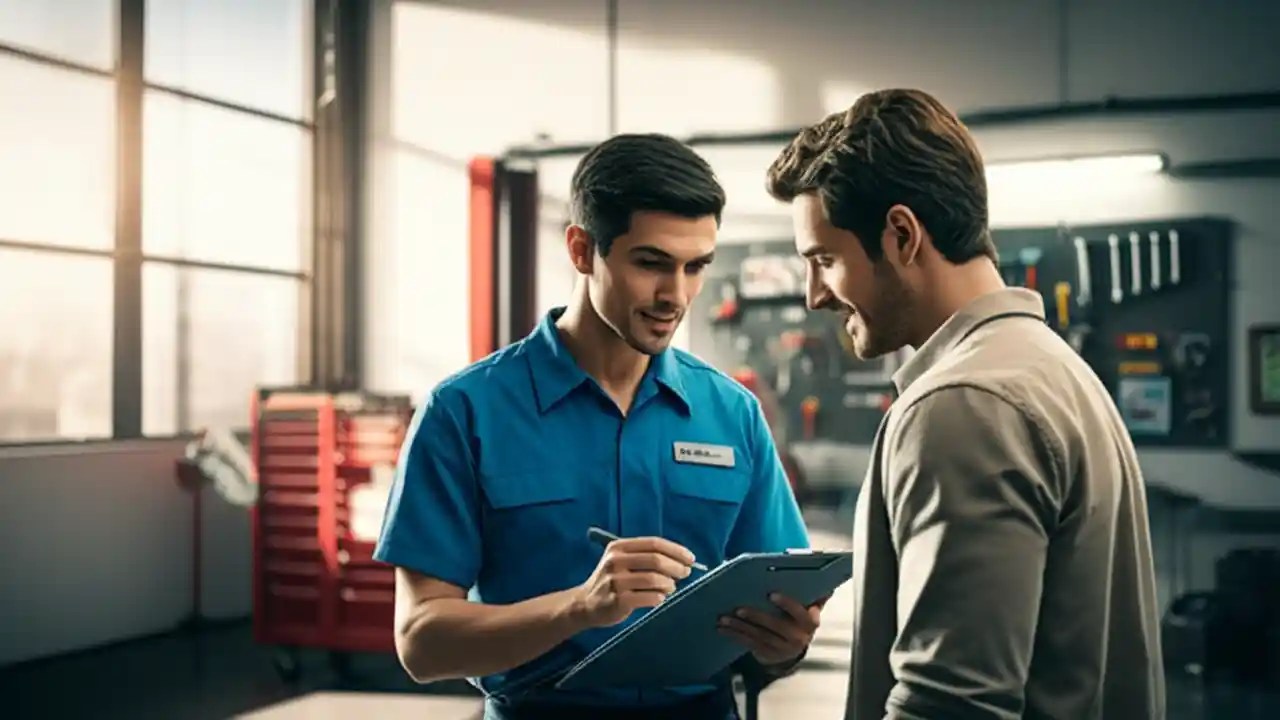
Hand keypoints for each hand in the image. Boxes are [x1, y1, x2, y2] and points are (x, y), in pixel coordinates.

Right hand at [571, 536, 695, 627]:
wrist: (585, 604)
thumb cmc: (613, 581)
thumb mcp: (622, 561)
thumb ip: (645, 557)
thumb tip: (682, 560)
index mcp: (618, 547)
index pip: (654, 543)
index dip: (676, 550)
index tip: (690, 558)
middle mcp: (615, 561)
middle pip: (655, 560)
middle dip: (676, 567)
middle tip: (685, 573)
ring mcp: (615, 581)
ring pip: (654, 579)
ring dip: (669, 584)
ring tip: (670, 588)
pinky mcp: (617, 600)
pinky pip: (648, 597)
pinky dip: (659, 598)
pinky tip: (659, 599)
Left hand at [718, 593, 826, 667]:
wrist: (794, 650)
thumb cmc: (799, 619)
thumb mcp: (809, 607)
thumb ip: (815, 595)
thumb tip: (825, 582)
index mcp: (810, 622)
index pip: (800, 612)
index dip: (787, 604)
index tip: (772, 594)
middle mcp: (798, 637)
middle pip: (775, 625)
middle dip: (756, 616)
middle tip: (739, 608)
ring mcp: (783, 648)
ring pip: (759, 636)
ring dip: (740, 627)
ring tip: (724, 618)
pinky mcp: (769, 655)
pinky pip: (750, 644)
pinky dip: (735, 635)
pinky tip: (723, 628)